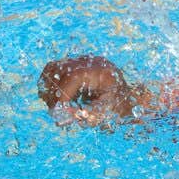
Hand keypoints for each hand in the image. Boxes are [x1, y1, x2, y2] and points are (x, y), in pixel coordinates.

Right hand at [38, 56, 178, 126]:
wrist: (128, 97)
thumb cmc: (119, 106)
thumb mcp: (106, 113)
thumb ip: (87, 116)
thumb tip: (64, 117)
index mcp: (100, 71)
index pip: (74, 77)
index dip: (62, 95)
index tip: (58, 112)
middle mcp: (90, 61)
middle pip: (60, 69)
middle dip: (54, 93)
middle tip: (57, 112)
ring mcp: (81, 60)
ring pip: (53, 68)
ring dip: (50, 88)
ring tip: (57, 105)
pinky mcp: (75, 64)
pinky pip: (54, 69)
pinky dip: (51, 83)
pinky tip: (58, 98)